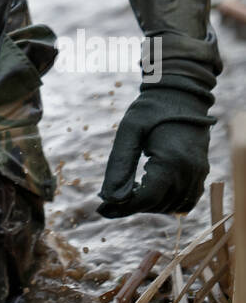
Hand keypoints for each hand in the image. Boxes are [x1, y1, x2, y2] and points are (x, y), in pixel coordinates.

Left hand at [98, 83, 213, 217]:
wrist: (181, 94)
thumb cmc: (152, 108)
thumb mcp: (130, 130)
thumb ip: (119, 163)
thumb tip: (109, 196)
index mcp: (171, 161)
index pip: (146, 198)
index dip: (122, 207)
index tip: (102, 208)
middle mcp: (189, 172)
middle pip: (158, 205)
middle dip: (132, 206)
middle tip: (109, 201)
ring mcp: (199, 174)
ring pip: (172, 207)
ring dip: (150, 206)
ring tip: (129, 194)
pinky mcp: (202, 173)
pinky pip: (186, 201)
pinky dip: (167, 203)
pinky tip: (150, 193)